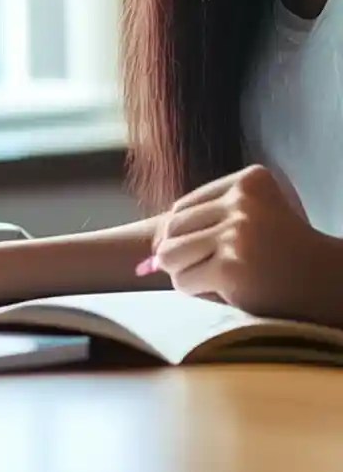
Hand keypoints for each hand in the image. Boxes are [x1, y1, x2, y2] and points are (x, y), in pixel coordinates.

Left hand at [147, 164, 342, 324]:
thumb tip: (145, 258)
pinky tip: (225, 290)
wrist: (329, 284)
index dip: (184, 235)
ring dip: (184, 274)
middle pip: (171, 229)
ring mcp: (237, 233)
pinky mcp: (231, 266)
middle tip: (213, 268)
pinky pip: (183, 281)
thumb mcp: (251, 222)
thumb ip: (202, 227)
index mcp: (250, 180)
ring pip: (170, 255)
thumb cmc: (283, 255)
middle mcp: (243, 202)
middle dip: (181, 255)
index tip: (208, 250)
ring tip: (215, 278)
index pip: (183, 207)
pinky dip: (195, 291)